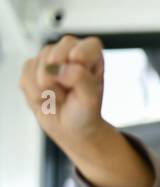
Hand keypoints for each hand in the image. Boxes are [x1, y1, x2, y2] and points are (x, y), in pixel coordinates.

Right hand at [18, 35, 109, 155]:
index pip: (89, 45)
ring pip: (39, 65)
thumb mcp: (90, 99)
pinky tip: (47, 98)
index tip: (79, 68)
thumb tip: (60, 68)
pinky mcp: (32, 68)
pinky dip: (36, 93)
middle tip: (68, 92)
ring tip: (60, 97)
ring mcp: (49, 59)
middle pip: (56, 52)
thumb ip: (81, 79)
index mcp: (92, 56)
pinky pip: (26, 75)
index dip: (81, 56)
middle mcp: (70, 52)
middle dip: (58, 77)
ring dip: (48, 89)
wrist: (69, 128)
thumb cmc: (85, 112)